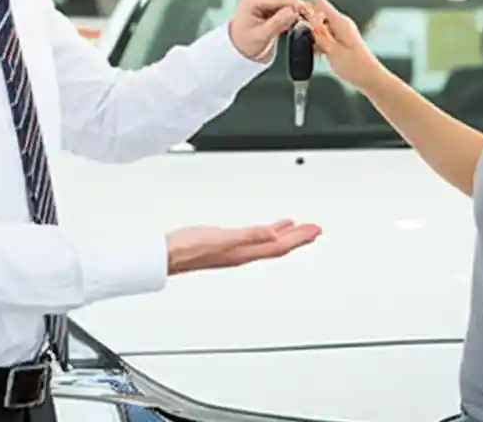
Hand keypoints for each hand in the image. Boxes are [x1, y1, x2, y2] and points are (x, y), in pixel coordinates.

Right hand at [166, 220, 321, 274]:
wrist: (166, 254)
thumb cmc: (188, 248)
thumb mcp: (221, 238)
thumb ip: (248, 235)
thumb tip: (273, 234)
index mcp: (245, 252)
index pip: (280, 246)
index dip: (299, 238)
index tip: (315, 231)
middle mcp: (243, 253)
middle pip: (278, 246)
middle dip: (299, 237)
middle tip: (315, 230)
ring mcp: (235, 249)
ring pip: (269, 242)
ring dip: (286, 236)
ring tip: (299, 229)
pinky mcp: (227, 244)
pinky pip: (255, 238)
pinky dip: (268, 231)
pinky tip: (269, 228)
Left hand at [228, 0, 308, 59]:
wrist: (237, 43)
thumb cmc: (246, 42)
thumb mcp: (262, 36)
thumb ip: (277, 23)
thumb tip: (293, 12)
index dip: (297, 5)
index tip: (309, 16)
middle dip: (296, 8)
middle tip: (303, 23)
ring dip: (293, 10)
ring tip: (291, 25)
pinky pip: (284, 1)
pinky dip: (288, 11)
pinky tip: (286, 21)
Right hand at [309, 0, 388, 90]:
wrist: (369, 79)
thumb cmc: (356, 67)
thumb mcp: (333, 50)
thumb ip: (320, 34)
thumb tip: (308, 19)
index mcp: (340, 22)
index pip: (319, 3)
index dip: (306, 9)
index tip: (298, 21)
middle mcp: (341, 24)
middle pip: (318, 15)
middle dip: (308, 25)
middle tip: (305, 41)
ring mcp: (341, 32)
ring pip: (320, 27)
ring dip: (313, 36)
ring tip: (313, 50)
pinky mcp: (340, 41)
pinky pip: (325, 36)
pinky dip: (318, 43)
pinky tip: (317, 54)